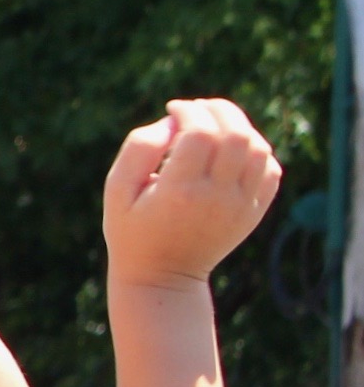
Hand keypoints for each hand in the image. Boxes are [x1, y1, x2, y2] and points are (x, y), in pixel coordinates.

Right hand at [105, 97, 280, 289]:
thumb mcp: (117, 190)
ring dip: (239, 127)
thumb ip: (139, 148)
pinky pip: (270, 169)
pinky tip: (232, 152)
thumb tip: (173, 121)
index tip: (174, 109)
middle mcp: (216, 198)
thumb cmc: (132, 229)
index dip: (189, 111)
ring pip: (258, 148)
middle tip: (199, 109)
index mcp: (179, 192)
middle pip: (235, 135)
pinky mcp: (253, 212)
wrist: (162, 278)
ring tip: (217, 126)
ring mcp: (241, 206)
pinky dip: (256, 151)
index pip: (200, 133)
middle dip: (218, 110)